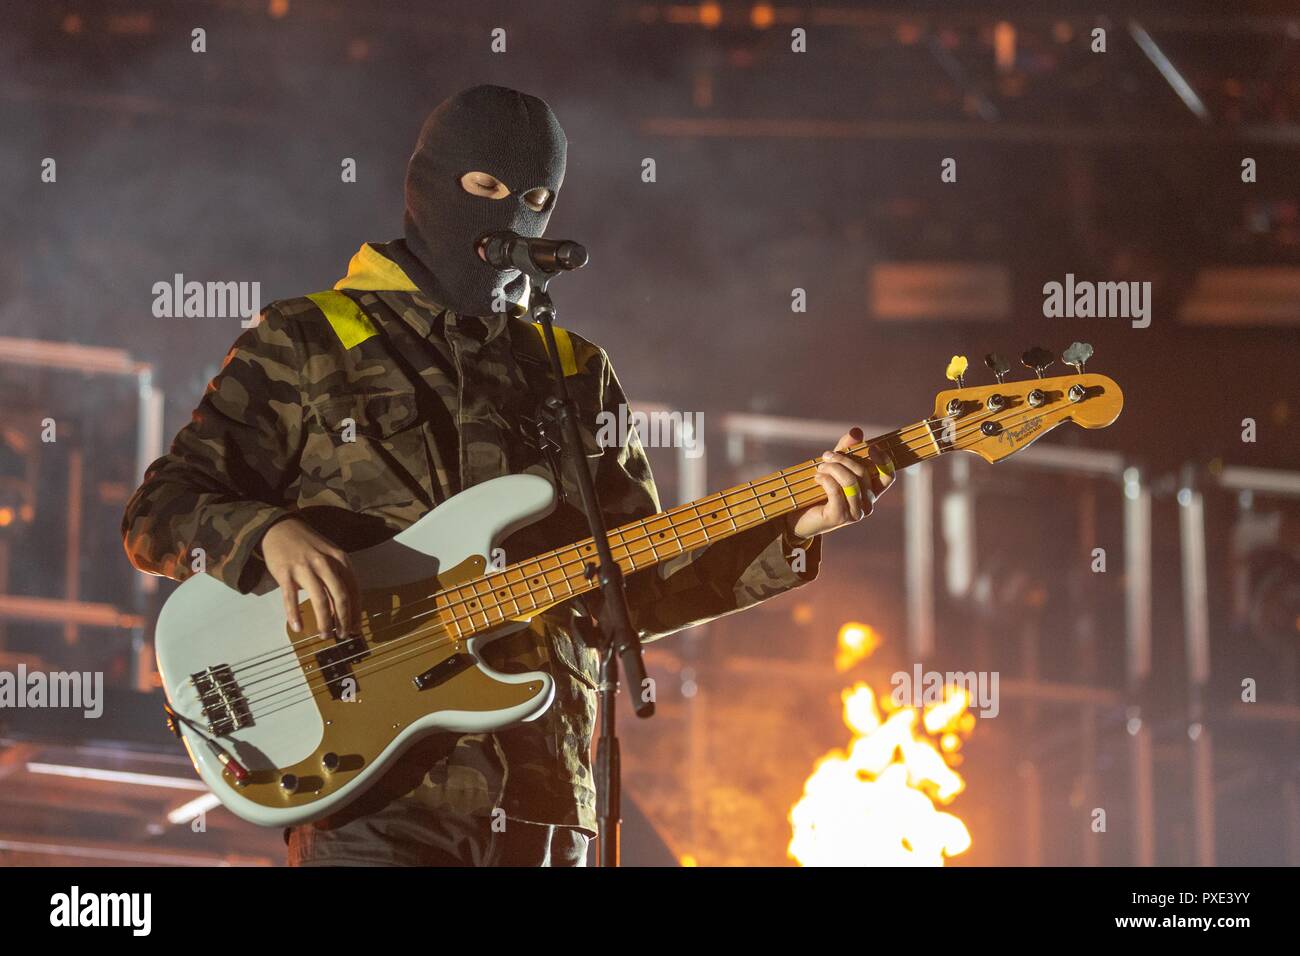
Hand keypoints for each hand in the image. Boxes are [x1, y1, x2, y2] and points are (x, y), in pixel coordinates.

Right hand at [260, 518, 360, 636]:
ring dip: (324, 622)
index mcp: (340, 559)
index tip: (356, 627)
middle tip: (343, 635)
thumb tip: (344, 607)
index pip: (354, 590)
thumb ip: (338, 577)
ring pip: (320, 600)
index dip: (356, 612)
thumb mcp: (329, 555)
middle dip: (344, 620)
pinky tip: (298, 628)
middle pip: (341, 597)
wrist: (280, 527)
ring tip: (325, 635)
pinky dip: (295, 615)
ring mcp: (305, 568)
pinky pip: (291, 598)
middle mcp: (325, 563)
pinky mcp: (285, 573)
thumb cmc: (308, 545)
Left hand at [786, 427, 895, 539]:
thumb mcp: (835, 467)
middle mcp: (868, 504)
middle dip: (843, 459)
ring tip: (820, 467)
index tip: (871, 447)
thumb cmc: (820, 490)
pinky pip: (836, 490)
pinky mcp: (840, 517)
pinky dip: (825, 479)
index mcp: (871, 492)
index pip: (888, 476)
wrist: (800, 516)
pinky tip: (816, 478)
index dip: (884, 461)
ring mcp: (856, 513)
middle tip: (826, 455)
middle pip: (863, 473)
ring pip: (850, 481)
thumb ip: (846, 449)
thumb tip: (856, 431)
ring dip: (832, 468)